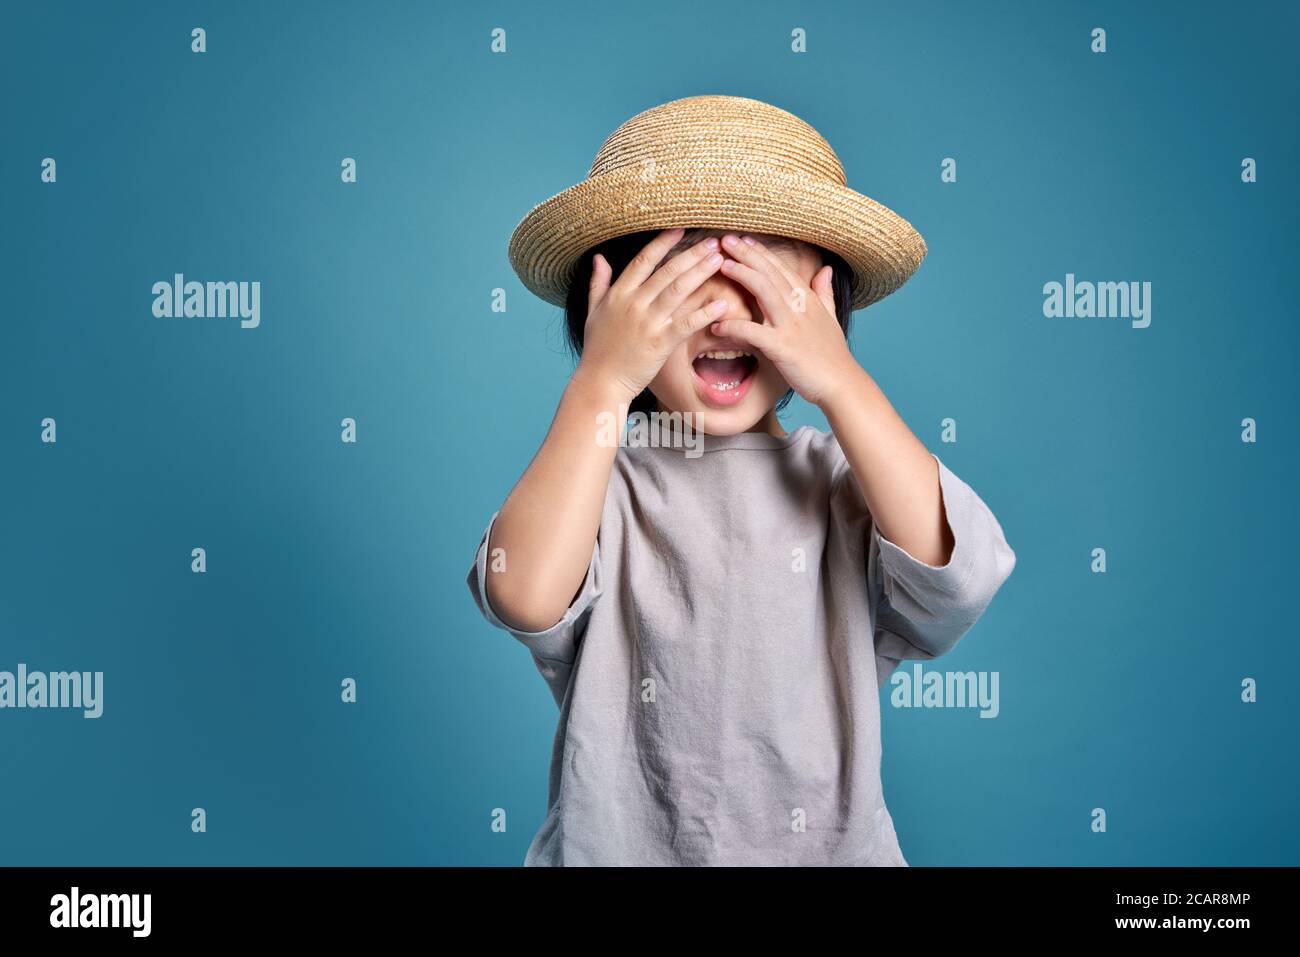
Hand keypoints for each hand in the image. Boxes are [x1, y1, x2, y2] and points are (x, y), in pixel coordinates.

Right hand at [572, 228, 730, 403]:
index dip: (663, 243)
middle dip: (691, 254)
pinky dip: (705, 312)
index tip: (680, 229)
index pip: (643, 260)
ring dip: (700, 273)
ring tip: (719, 260)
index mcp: (618, 294)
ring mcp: (647, 323)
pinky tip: (723, 303)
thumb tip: (598, 257)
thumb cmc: (597, 349)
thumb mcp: (592, 312)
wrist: (600, 382)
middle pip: (667, 272)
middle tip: (713, 242)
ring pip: (678, 291)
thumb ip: (597, 283)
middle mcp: (633, 304)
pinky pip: (687, 324)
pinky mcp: (660, 343)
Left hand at [710, 233, 862, 407]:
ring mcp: (792, 326)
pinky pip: (753, 332)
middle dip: (747, 254)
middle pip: (770, 273)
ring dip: (742, 275)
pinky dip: (734, 327)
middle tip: (725, 239)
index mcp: (809, 300)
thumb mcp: (831, 318)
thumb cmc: (833, 355)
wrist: (842, 384)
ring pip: (764, 291)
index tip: (743, 239)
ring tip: (721, 265)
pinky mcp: (783, 348)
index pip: (782, 269)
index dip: (761, 253)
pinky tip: (716, 326)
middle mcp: (800, 308)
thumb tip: (825, 269)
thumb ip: (824, 292)